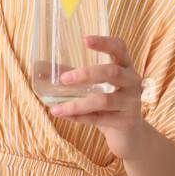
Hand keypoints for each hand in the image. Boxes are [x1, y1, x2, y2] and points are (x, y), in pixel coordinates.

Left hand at [48, 35, 150, 160]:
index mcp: (126, 67)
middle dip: (86, 74)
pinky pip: (100, 118)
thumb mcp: (96, 88)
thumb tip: (42, 69)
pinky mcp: (127, 122)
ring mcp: (132, 103)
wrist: (130, 136)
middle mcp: (132, 82)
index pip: (120, 48)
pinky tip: (65, 115)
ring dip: (76, 104)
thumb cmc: (109, 106)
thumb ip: (76, 78)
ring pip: (103, 100)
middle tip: (64, 79)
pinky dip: (80, 117)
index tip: (85, 39)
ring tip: (55, 108)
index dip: (104, 42)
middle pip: (112, 72)